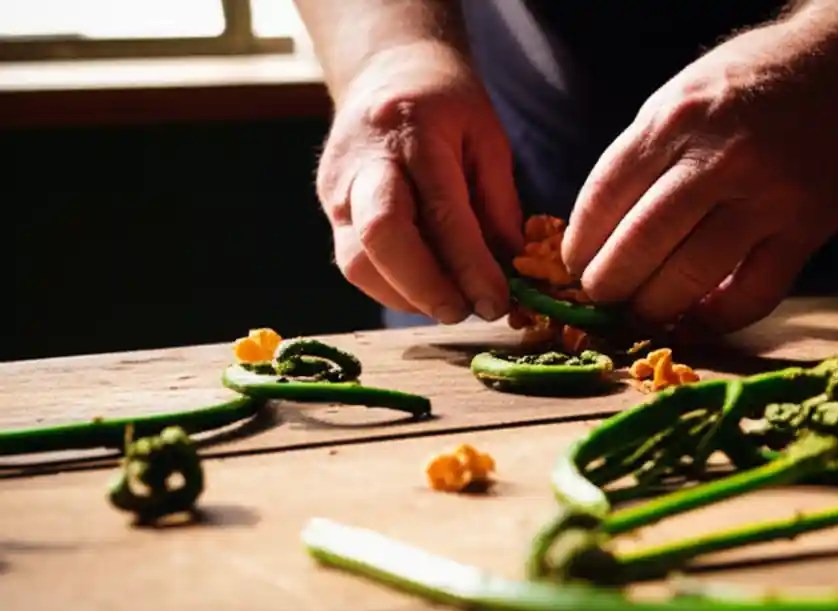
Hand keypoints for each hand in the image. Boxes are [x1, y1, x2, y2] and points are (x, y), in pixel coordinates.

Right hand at [315, 42, 522, 323]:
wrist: (388, 70)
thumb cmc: (448, 105)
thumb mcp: (489, 139)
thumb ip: (499, 204)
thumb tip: (510, 270)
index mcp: (413, 131)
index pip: (440, 211)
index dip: (468, 265)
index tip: (496, 301)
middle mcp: (364, 159)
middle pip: (381, 236)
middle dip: (425, 287)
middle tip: (464, 313)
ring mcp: (337, 185)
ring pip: (357, 261)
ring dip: (407, 296)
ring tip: (450, 305)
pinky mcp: (327, 206)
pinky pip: (354, 261)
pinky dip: (391, 287)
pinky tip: (424, 291)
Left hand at [561, 21, 837, 333]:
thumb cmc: (750, 85)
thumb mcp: (682, 97)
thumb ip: (644, 157)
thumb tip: (600, 236)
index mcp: (676, 119)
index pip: (605, 197)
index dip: (581, 245)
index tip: (575, 266)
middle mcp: (719, 156)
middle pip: (640, 244)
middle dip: (609, 285)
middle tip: (604, 299)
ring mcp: (767, 195)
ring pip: (691, 276)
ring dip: (655, 308)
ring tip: (644, 312)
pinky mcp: (807, 227)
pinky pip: (754, 294)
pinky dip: (718, 319)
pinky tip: (698, 319)